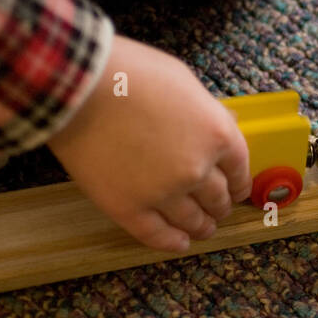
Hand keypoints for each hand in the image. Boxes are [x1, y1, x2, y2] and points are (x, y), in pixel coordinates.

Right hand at [47, 35, 250, 251]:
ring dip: (202, 227)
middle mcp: (197, 169)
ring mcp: (164, 193)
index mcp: (216, 134)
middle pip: (218, 198)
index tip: (237, 190)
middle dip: (221, 205)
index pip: (239, 169)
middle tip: (219, 209)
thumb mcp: (183, 80)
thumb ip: (206, 111)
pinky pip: (157, 235)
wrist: (78, 87)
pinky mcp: (128, 209)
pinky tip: (180, 244)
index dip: (239, 183)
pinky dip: (172, 243)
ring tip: (203, 229)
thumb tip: (222, 126)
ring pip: (193, 221)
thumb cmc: (128, 73)